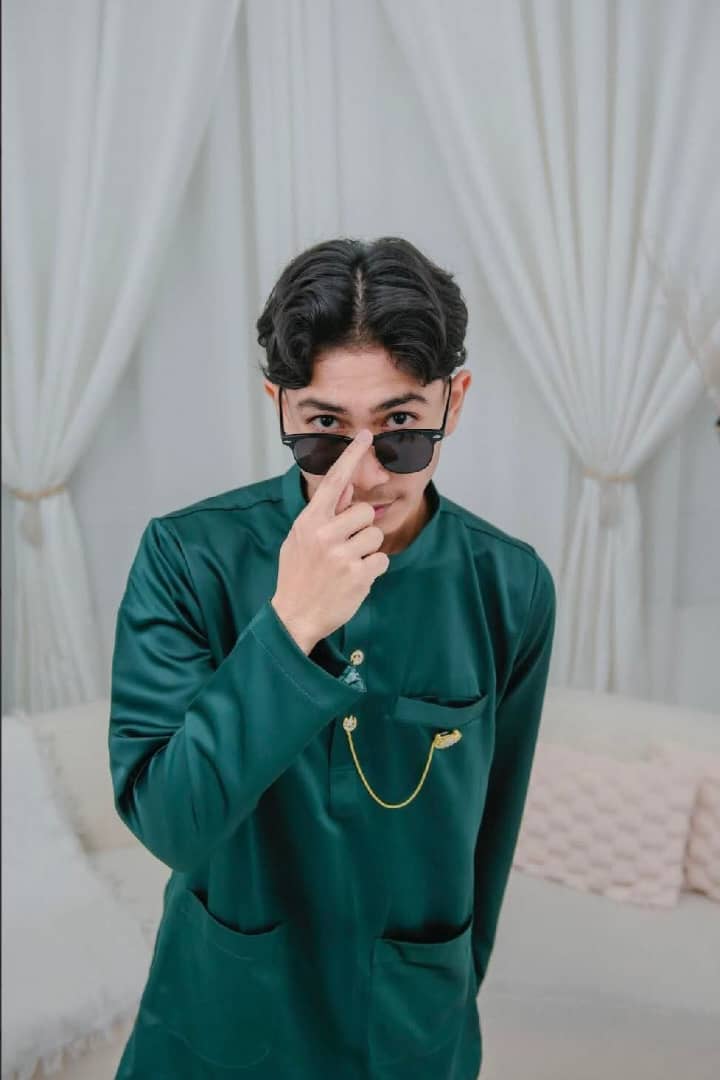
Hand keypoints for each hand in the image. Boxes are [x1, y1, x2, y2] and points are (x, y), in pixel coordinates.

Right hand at [271, 430, 389, 651]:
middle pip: (365, 511)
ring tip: (348, 565)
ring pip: (376, 535)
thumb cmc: (297, 575)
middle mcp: (324, 535)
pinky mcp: (358, 576)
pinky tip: (353, 580)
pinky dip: (372, 570)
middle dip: (362, 528)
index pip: (333, 481)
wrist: (293, 617)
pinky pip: (382, 560)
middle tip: (346, 547)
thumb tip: (346, 487)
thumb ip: (324, 513)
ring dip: (368, 550)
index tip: (365, 436)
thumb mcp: (299, 539)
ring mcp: (341, 556)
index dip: (351, 456)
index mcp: (309, 522)